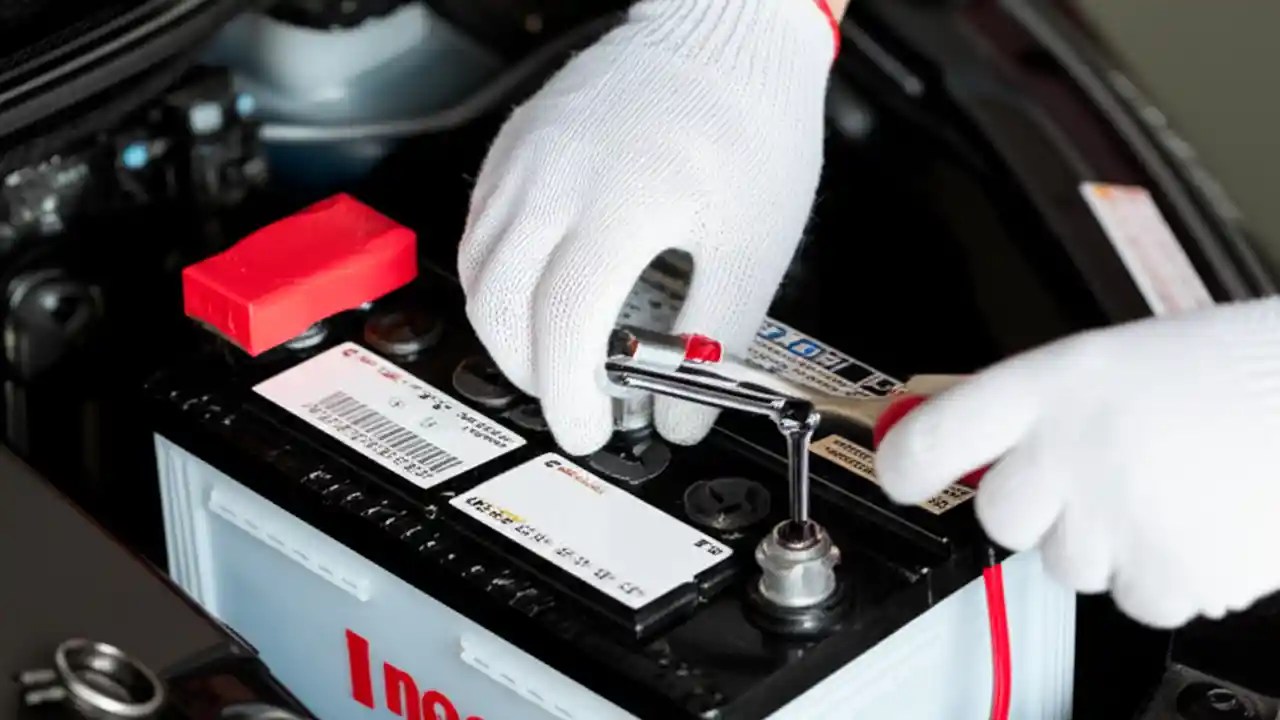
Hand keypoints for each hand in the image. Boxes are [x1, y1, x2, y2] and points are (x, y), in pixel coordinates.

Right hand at [458, 0, 835, 454]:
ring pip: (476, 274)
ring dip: (508, 331)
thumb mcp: (755, 244)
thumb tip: (684, 414)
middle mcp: (554, 179)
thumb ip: (717, 339)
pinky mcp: (515, 144)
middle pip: (499, 311)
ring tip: (561, 349)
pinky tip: (541, 289)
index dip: (569, 396)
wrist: (727, 30)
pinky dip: (499, 280)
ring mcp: (524, 159)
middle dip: (531, 375)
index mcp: (620, 205)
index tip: (591, 428)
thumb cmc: (750, 122)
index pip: (563, 328)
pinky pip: (478, 230)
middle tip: (577, 395)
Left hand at [875, 299, 1279, 627]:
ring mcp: (1115, 515)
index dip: (906, 463)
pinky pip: (1135, 599)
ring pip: (1068, 564)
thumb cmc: (1228, 373)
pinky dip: (1166, 576)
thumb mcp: (1112, 363)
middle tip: (1098, 479)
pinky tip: (1202, 525)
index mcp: (1053, 386)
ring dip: (1109, 543)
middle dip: (1040, 509)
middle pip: (1001, 516)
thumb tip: (960, 444)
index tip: (903, 475)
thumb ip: (1034, 410)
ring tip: (1172, 492)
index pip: (938, 435)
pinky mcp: (1167, 571)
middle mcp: (1071, 449)